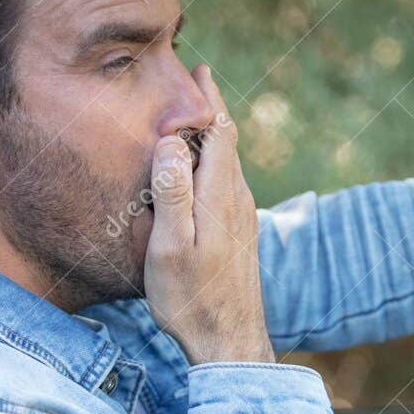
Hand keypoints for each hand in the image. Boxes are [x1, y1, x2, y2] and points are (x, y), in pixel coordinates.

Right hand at [143, 65, 273, 365]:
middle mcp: (239, 200)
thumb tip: (170, 142)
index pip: (220, 131)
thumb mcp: (170, 247)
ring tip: (192, 119)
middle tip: (194, 81)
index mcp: (221, 196)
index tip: (199, 69)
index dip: (209, 99)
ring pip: (229, 164)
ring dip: (212, 137)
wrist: (230, 343)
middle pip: (228, 142)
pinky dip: (213, 163)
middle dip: (211, 110)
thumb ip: (172, 193)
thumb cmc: (192, 299)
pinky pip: (228, 184)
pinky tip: (199, 172)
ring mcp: (244, 218)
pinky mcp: (241, 235)